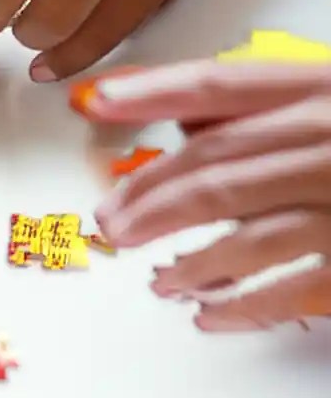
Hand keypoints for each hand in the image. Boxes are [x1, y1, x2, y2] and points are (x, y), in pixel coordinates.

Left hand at [81, 60, 330, 330]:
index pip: (219, 85)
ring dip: (185, 258)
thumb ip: (269, 102)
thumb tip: (184, 121)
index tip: (90, 101)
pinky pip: (290, 288)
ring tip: (151, 275)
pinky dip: (240, 304)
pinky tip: (209, 312)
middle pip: (215, 166)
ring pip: (244, 232)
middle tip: (110, 221)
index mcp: (326, 88)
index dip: (147, 92)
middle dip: (150, 197)